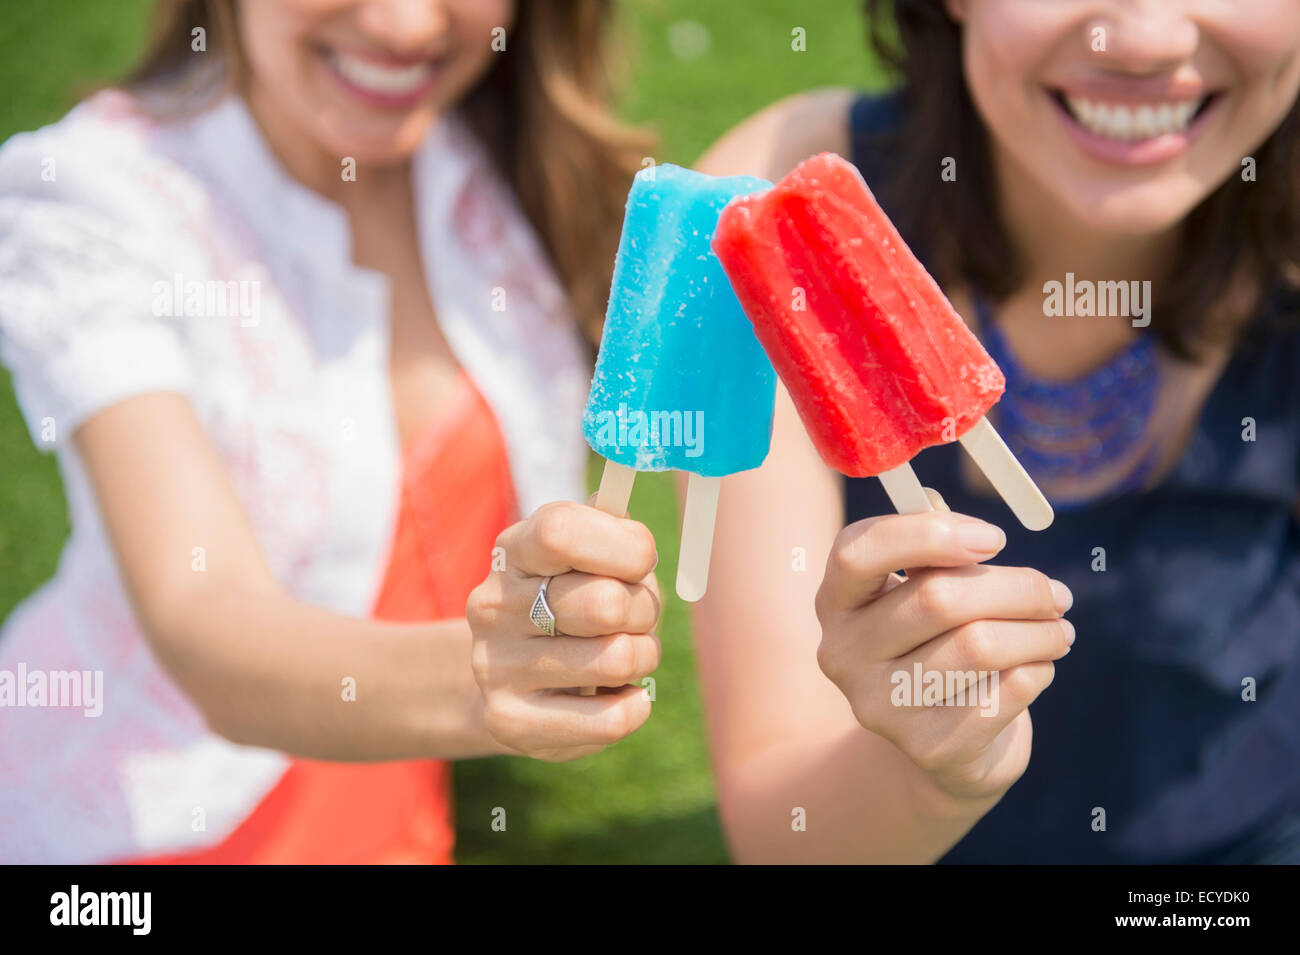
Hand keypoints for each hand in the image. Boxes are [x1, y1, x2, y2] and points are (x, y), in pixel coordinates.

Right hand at [467, 501, 661, 760]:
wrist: (517, 682)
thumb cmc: (576, 604)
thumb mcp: (591, 558)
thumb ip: (613, 532)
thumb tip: (626, 523)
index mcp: (515, 552)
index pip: (561, 532)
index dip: (622, 546)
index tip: (641, 563)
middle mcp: (494, 605)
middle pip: (606, 603)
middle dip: (643, 611)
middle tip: (633, 619)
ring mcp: (495, 666)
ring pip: (616, 660)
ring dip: (642, 657)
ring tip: (622, 656)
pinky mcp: (509, 720)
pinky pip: (609, 720)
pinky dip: (635, 706)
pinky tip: (617, 695)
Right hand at [814, 509, 1072, 802]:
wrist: (941, 740)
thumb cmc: (937, 642)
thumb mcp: (920, 592)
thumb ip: (938, 557)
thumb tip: (982, 541)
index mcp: (836, 600)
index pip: (856, 553)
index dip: (926, 535)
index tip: (994, 538)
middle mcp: (843, 654)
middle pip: (937, 599)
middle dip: (1016, 589)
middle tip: (1056, 594)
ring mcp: (880, 705)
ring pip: (980, 646)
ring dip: (1038, 632)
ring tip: (1059, 630)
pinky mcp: (926, 746)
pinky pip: (1004, 692)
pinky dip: (1037, 670)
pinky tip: (1039, 667)